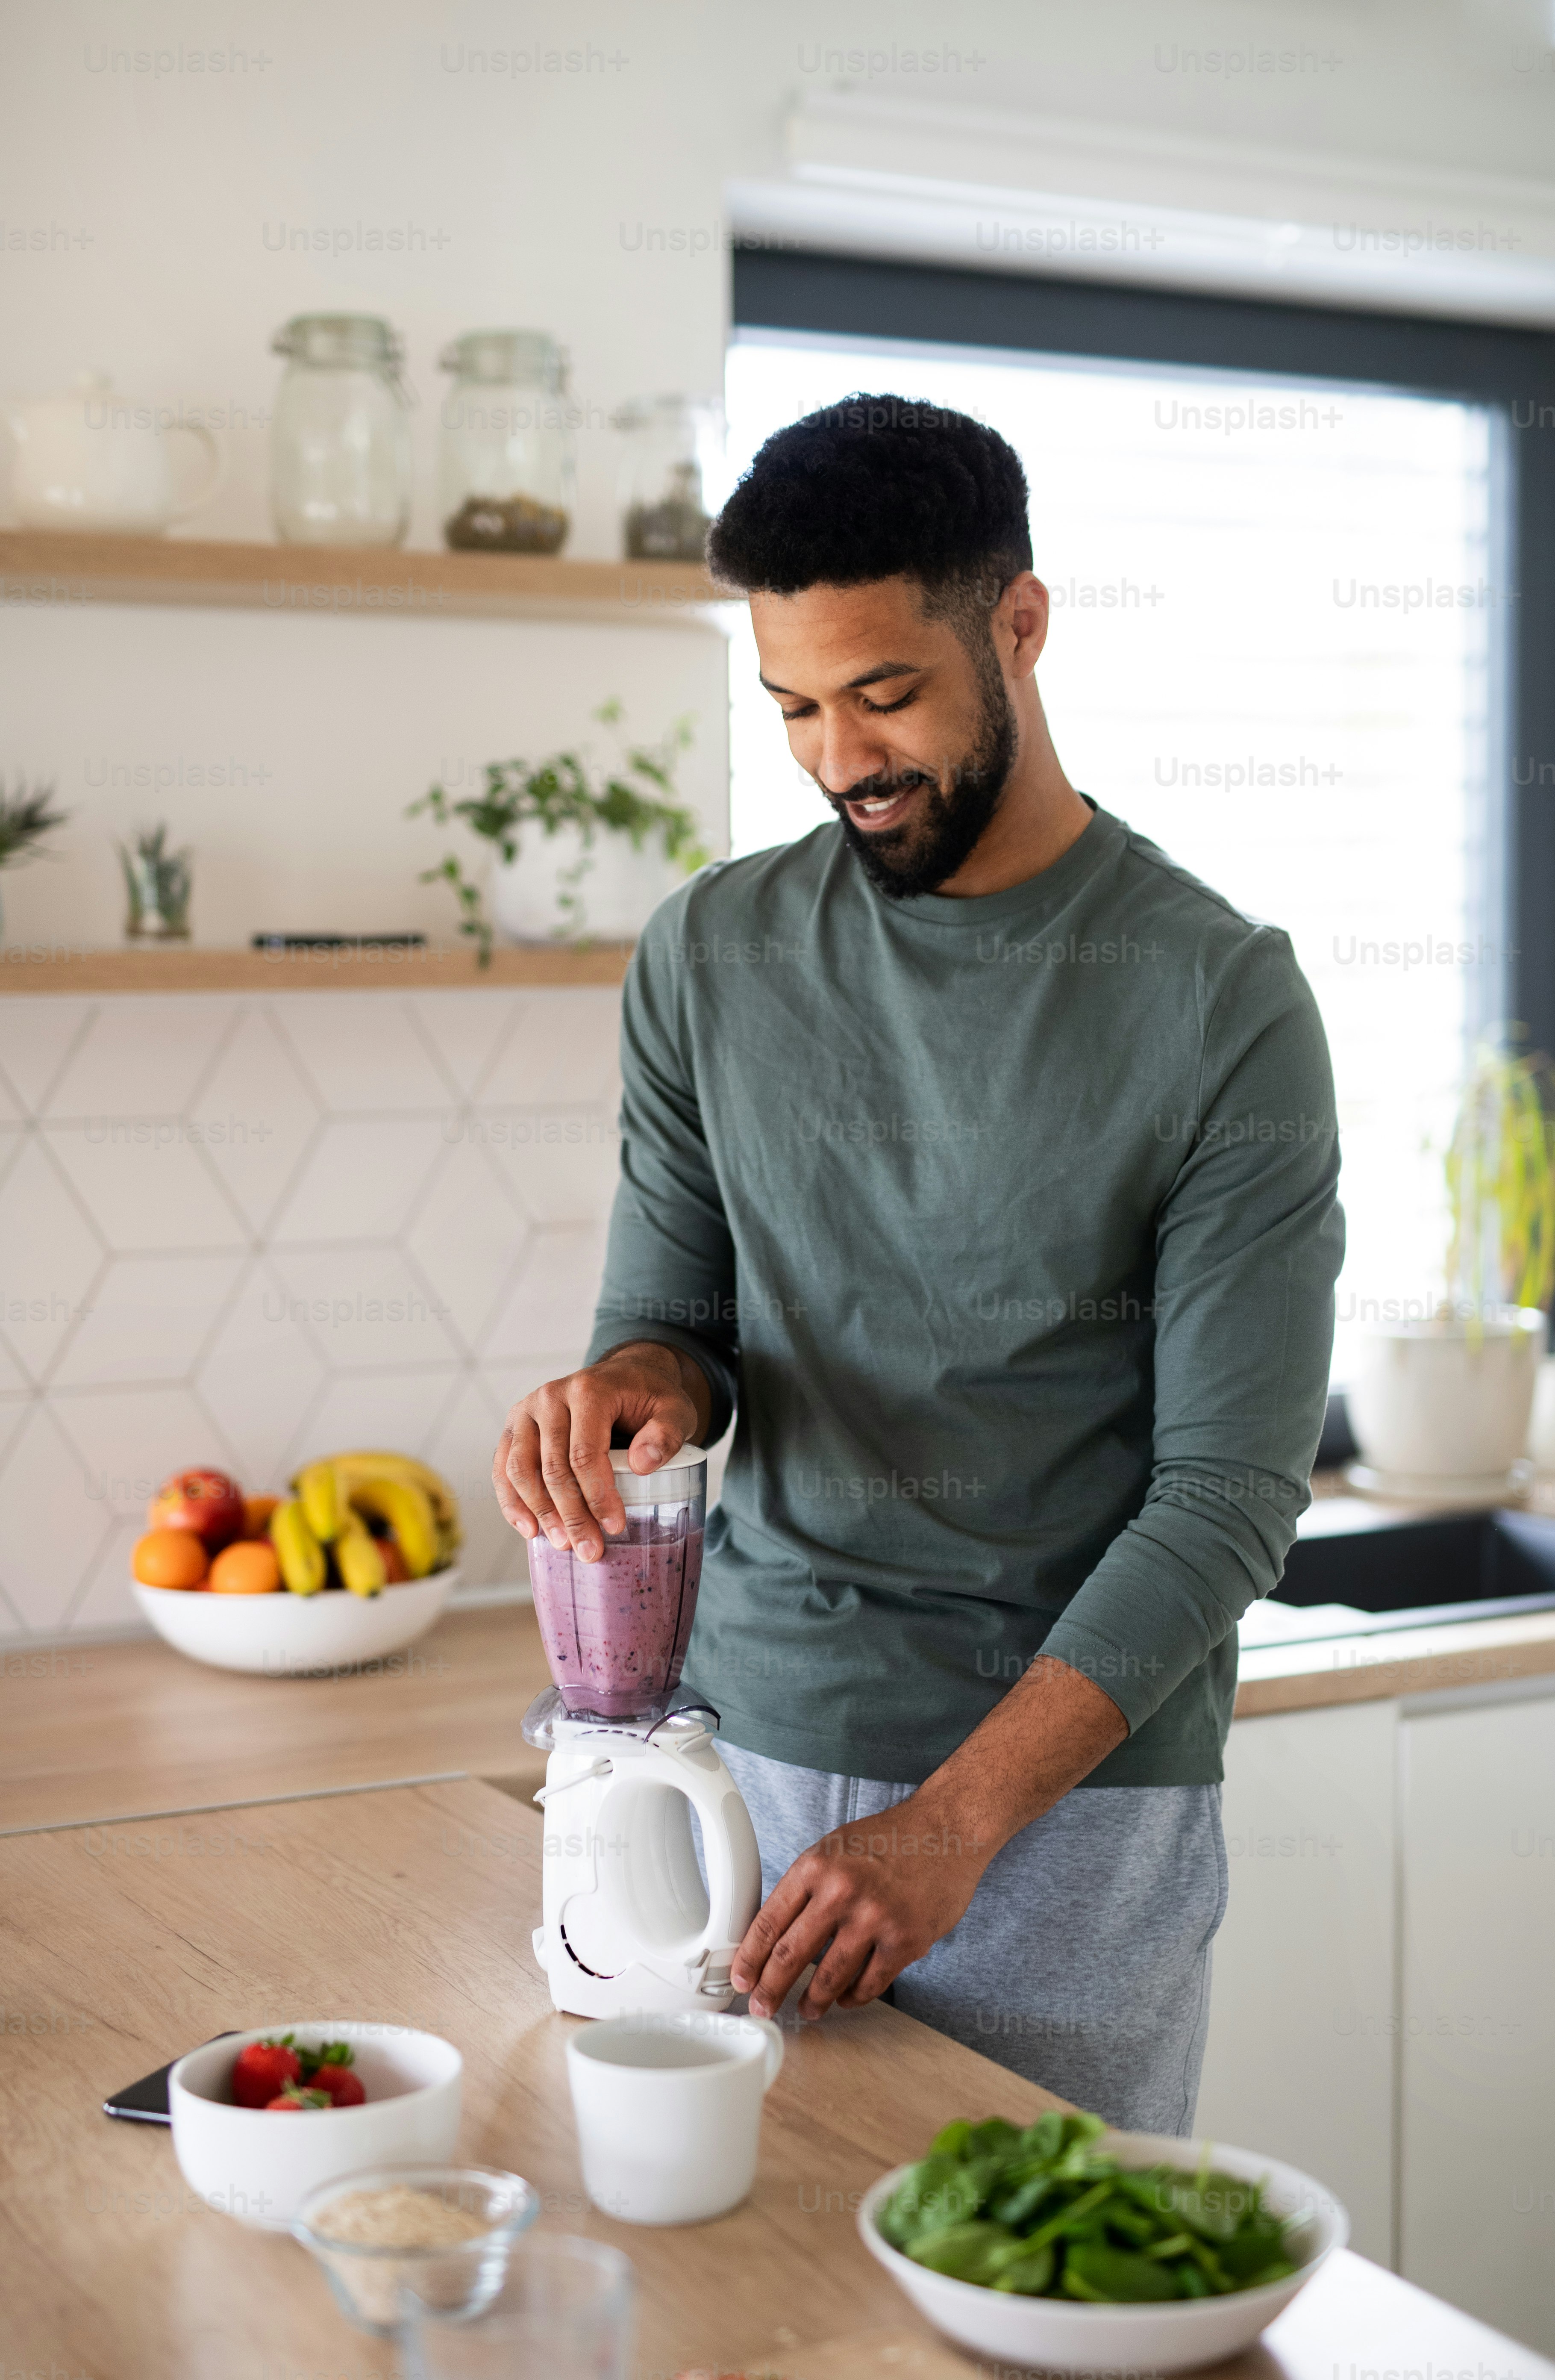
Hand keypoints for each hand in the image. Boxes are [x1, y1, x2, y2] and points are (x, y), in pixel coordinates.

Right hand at [493, 1341, 709, 1561]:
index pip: (585, 1452)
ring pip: (520, 1470)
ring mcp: (527, 1411)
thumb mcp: (675, 1409)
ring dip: (541, 1513)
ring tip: (563, 1545)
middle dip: (571, 1515)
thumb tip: (642, 1465)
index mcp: (588, 1390)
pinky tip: (530, 1529)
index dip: (597, 1494)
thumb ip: (666, 1433)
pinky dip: (513, 1502)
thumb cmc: (647, 1397)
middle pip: (552, 1466)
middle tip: (589, 1550)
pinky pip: (504, 1468)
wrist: (623, 1376)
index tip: (615, 1527)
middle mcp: (550, 1396)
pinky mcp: (515, 1426)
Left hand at [731, 1655, 1128, 2020]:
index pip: (770, 1921)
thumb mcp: (835, 1847)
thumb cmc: (889, 1840)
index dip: (750, 1957)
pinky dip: (854, 1996)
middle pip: (792, 1955)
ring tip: (807, 2010)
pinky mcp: (907, 1940)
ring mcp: (876, 1918)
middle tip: (761, 2008)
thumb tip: (774, 1934)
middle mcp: (842, 1891)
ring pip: (830, 1977)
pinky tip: (846, 1999)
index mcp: (816, 1865)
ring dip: (814, 2000)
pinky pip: (871, 1982)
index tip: (742, 1979)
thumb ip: (807, 1887)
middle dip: (771, 1989)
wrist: (948, 1830)